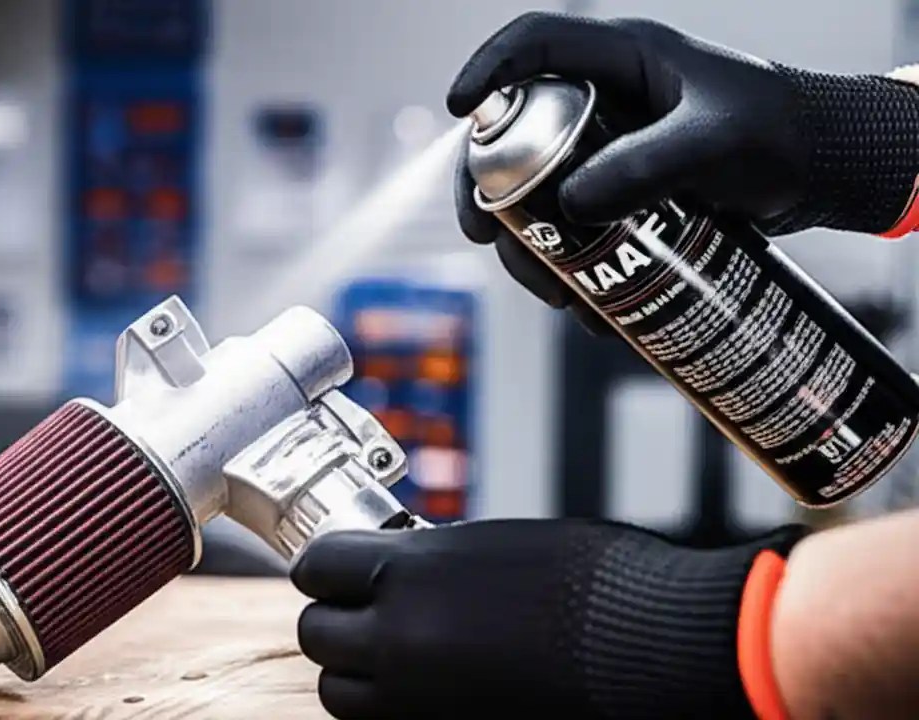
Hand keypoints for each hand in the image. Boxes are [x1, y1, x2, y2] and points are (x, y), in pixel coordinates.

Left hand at [291, 519, 805, 719]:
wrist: (666, 650)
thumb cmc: (605, 585)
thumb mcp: (504, 545)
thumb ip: (437, 559)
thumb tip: (407, 564)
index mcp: (411, 570)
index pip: (317, 566)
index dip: (330, 568)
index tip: (343, 571)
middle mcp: (400, 636)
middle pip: (317, 635)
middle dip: (339, 623)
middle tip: (370, 617)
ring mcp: (418, 699)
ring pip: (339, 695)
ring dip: (360, 676)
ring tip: (401, 662)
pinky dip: (395, 712)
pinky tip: (431, 694)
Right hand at [450, 12, 918, 328]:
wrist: (822, 171)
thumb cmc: (780, 133)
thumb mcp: (715, 143)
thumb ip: (647, 167)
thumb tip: (571, 208)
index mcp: (620, 59)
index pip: (534, 43)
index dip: (488, 69)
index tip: (460, 109)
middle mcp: (601, 101)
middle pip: (512, 134)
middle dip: (489, 189)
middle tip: (484, 233)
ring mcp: (607, 149)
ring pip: (536, 193)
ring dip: (529, 246)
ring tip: (555, 295)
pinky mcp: (619, 192)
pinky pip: (572, 226)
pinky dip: (569, 267)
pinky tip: (587, 306)